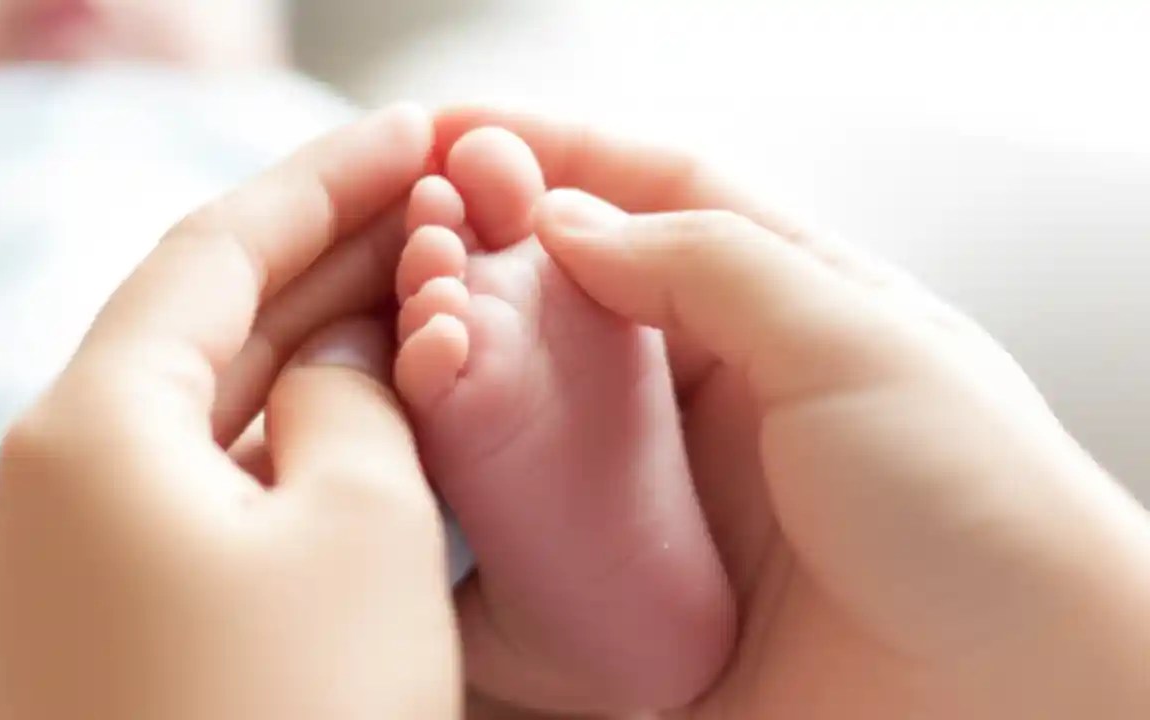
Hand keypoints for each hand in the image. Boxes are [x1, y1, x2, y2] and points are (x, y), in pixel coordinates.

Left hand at [0, 106, 459, 719]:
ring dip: (309, 358)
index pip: (214, 250)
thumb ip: (348, 404)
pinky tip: (361, 426)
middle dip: (324, 260)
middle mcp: (43, 488)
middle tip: (434, 207)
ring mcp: (63, 569)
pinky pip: (200, 503)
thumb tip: (335, 372)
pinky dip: (282, 454)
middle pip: (202, 327)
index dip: (323, 179)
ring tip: (417, 299)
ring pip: (204, 419)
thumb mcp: (360, 525)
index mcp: (84, 432)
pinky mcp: (103, 636)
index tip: (412, 134)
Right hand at [437, 109, 1149, 718]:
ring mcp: (680, 487)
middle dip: (496, 256)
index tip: (460, 137)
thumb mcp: (863, 344)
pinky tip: (436, 465)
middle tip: (416, 237)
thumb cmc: (982, 515)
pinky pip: (543, 527)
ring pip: (550, 404)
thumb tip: (576, 223)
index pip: (657, 196)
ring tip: (412, 337)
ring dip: (477, 366)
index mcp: (791, 306)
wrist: (1017, 708)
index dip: (559, 153)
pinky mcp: (647, 586)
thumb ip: (715, 266)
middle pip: (586, 297)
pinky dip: (486, 493)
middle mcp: (726, 390)